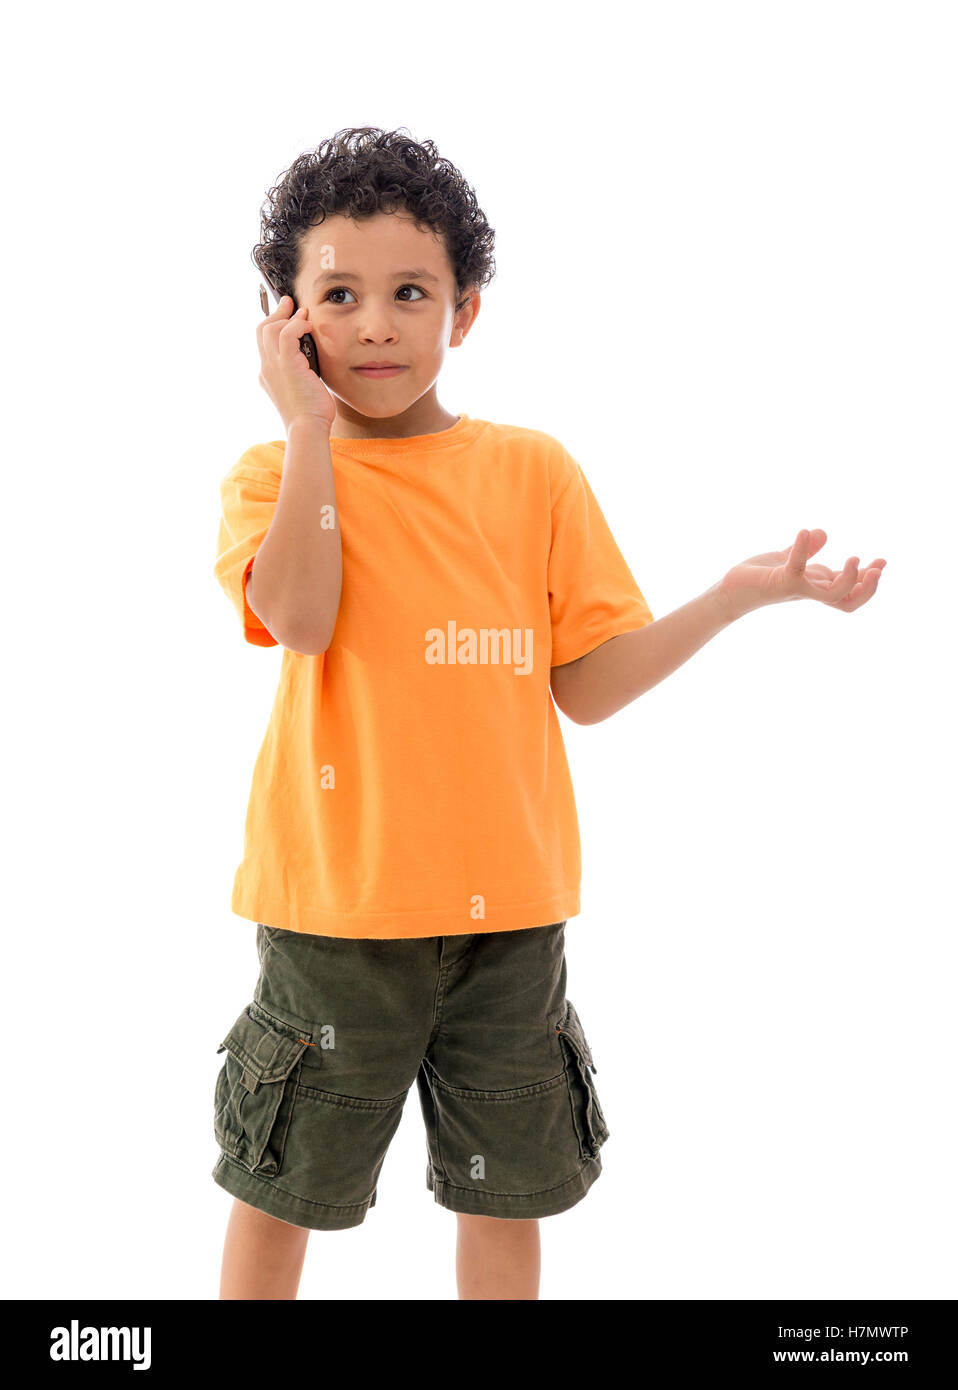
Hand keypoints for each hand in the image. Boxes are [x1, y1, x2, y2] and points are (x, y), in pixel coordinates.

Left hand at [718, 529, 886, 619]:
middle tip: (878, 569)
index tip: (882, 563)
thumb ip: (805, 550)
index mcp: (815, 586)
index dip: (868, 581)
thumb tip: (822, 533)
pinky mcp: (779, 582)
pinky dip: (801, 550)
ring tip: (855, 558)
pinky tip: (802, 531)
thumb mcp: (786, 560)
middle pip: (848, 601)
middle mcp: (809, 591)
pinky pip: (796, 568)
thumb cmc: (757, 579)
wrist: (729, 592)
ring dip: (850, 579)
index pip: (849, 591)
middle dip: (868, 587)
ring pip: (833, 595)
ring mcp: (796, 589)